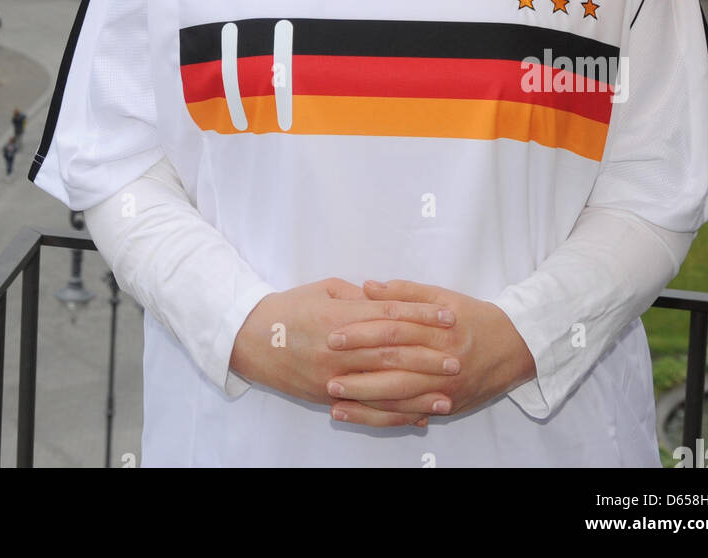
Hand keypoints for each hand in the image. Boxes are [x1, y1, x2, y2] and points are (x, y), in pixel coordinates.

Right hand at [229, 278, 451, 426]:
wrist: (251, 339)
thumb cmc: (288, 308)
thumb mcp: (322, 289)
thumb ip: (356, 295)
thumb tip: (385, 298)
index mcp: (339, 317)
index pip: (388, 316)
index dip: (421, 316)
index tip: (448, 316)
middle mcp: (338, 350)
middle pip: (391, 354)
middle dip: (427, 357)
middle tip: (457, 358)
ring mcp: (332, 377)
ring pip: (382, 387)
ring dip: (417, 393)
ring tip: (446, 395)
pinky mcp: (327, 398)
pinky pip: (365, 410)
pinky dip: (393, 415)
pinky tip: (416, 417)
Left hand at [323, 280, 536, 427]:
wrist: (514, 347)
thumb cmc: (473, 318)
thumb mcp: (443, 297)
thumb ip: (405, 292)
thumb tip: (368, 286)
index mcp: (438, 329)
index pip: (394, 331)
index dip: (363, 333)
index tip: (334, 335)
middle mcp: (441, 360)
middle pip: (394, 366)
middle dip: (358, 371)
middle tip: (326, 373)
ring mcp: (444, 387)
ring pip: (400, 396)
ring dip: (365, 400)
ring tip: (334, 399)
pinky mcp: (445, 405)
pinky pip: (410, 414)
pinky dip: (382, 417)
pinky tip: (359, 415)